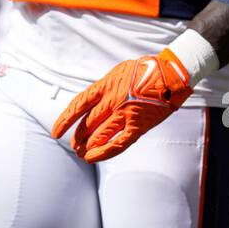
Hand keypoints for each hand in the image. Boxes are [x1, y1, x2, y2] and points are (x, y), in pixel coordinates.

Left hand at [51, 50, 192, 162]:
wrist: (172, 74)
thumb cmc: (146, 70)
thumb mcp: (119, 72)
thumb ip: (105, 87)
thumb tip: (92, 100)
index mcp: (106, 86)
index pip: (79, 105)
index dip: (66, 120)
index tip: (57, 130)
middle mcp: (112, 100)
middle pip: (88, 123)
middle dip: (78, 136)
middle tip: (73, 144)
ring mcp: (125, 114)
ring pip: (100, 134)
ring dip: (87, 145)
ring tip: (81, 152)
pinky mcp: (138, 125)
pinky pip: (118, 143)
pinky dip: (104, 152)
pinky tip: (93, 157)